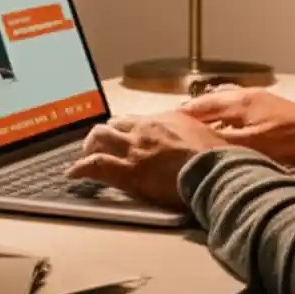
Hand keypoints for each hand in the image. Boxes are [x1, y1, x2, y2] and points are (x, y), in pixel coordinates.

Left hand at [65, 111, 233, 209]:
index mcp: (164, 119)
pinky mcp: (128, 170)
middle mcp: (145, 129)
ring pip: (98, 138)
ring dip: (89, 148)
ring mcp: (134, 149)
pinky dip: (80, 169)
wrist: (219, 172)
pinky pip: (95, 165)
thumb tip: (199, 138)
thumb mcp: (207, 135)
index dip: (124, 129)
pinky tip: (73, 174)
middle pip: (112, 125)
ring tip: (84, 157)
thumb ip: (195, 134)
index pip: (134, 119)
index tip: (121, 136)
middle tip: (98, 147)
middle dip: (103, 136)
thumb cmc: (221, 159)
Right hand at [179, 87, 294, 164]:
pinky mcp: (263, 107)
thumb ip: (224, 143)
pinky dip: (218, 117)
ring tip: (190, 128)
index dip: (177, 117)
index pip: (197, 108)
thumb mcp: (255, 145)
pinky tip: (219, 128)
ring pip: (218, 104)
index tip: (161, 124)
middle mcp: (242, 96)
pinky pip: (231, 109)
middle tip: (170, 126)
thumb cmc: (294, 139)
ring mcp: (254, 99)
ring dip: (203, 115)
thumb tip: (196, 145)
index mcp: (236, 102)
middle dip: (186, 114)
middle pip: (205, 103)